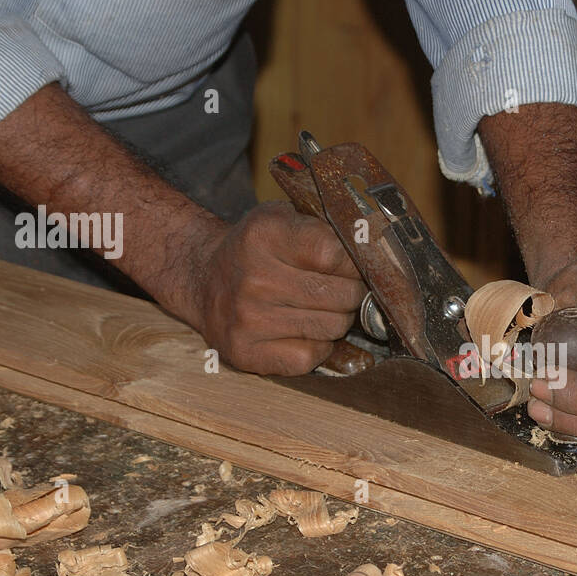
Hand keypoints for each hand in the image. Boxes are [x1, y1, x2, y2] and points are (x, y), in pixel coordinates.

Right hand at [185, 201, 365, 374]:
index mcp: (263, 235)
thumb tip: (374, 249)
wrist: (202, 278)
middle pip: (340, 294)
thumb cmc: (256, 249)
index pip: (335, 254)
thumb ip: (324, 227)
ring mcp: (247, 319)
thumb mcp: (282, 218)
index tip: (351, 265)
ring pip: (331, 328)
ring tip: (319, 308)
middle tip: (340, 289)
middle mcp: (253, 278)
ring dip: (336, 320)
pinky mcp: (246, 353)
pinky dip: (316, 347)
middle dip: (351, 293)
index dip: (353, 263)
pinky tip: (302, 331)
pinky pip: (310, 357)